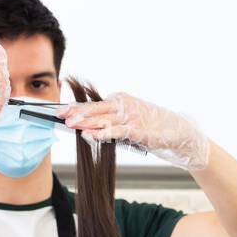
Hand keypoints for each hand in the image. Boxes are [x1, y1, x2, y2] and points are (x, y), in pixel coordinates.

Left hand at [59, 92, 210, 171]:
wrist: (178, 131)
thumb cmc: (153, 127)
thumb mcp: (129, 122)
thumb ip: (112, 122)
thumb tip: (91, 127)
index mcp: (119, 101)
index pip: (94, 104)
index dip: (76, 106)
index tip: (59, 110)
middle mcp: (123, 106)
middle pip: (95, 108)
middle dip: (76, 111)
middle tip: (58, 114)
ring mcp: (131, 116)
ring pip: (104, 118)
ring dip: (87, 121)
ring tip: (71, 124)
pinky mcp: (138, 129)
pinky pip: (118, 131)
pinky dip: (105, 133)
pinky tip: (92, 135)